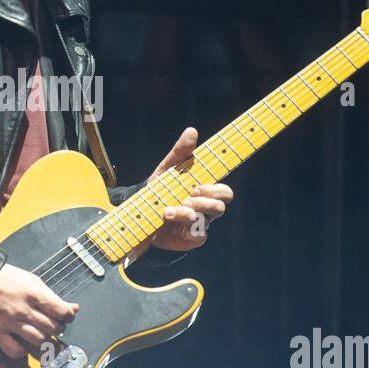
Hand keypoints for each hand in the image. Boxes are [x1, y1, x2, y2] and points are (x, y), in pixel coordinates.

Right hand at [0, 263, 77, 358]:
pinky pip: (14, 350)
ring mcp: (10, 323)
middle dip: (57, 327)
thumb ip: (52, 296)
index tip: (66, 315)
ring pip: (37, 340)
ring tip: (41, 333)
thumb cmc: (6, 278)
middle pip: (52, 327)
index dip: (68, 315)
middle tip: (54, 324)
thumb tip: (72, 308)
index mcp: (34, 294)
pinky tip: (24, 345)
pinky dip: (22, 351)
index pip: (61, 311)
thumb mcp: (32, 280)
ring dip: (43, 339)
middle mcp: (24, 310)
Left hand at [137, 126, 233, 254]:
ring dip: (197, 206)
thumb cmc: (160, 192)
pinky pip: (199, 231)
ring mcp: (203, 222)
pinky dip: (185, 221)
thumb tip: (192, 130)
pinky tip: (169, 215)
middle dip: (212, 191)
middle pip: (226, 196)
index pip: (223, 184)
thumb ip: (180, 152)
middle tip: (193, 190)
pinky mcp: (194, 237)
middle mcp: (207, 205)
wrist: (142, 218)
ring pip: (215, 212)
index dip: (226, 178)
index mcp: (205, 189)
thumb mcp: (167, 170)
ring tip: (176, 205)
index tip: (218, 167)